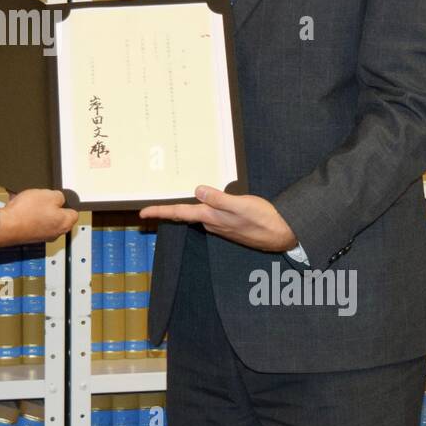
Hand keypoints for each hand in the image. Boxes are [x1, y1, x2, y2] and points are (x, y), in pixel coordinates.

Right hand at [0, 189, 77, 245]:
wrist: (5, 226)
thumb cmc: (27, 213)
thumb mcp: (49, 195)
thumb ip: (59, 196)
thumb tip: (59, 199)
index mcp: (64, 223)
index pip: (74, 213)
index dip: (68, 203)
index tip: (62, 197)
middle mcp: (54, 232)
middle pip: (56, 215)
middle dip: (48, 203)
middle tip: (42, 196)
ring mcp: (41, 235)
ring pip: (41, 216)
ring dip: (35, 206)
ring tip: (26, 199)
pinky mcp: (28, 235)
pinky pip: (29, 219)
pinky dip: (24, 212)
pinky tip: (17, 204)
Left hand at [140, 186, 297, 251]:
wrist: (282, 235)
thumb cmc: (264, 219)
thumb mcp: (241, 204)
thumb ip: (219, 199)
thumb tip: (198, 190)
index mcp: (212, 217)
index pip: (180, 213)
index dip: (160, 212)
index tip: (142, 213)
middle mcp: (212, 223)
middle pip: (185, 215)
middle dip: (168, 211)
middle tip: (150, 208)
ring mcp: (220, 226)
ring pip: (198, 215)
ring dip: (184, 210)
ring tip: (171, 201)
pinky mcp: (229, 226)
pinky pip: (210, 216)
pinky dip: (201, 210)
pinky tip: (202, 203)